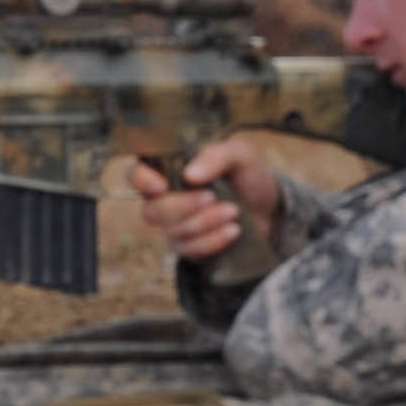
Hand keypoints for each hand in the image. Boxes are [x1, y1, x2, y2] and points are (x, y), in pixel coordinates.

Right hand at [128, 145, 278, 263]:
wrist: (270, 210)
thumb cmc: (249, 176)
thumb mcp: (240, 155)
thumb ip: (215, 155)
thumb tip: (190, 175)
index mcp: (170, 169)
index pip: (135, 173)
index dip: (141, 180)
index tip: (160, 185)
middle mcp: (166, 199)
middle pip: (152, 210)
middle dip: (183, 206)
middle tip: (213, 197)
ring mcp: (176, 227)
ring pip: (173, 232)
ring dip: (205, 222)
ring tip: (233, 212)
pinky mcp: (191, 249)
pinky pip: (190, 250)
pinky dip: (213, 241)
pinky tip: (233, 231)